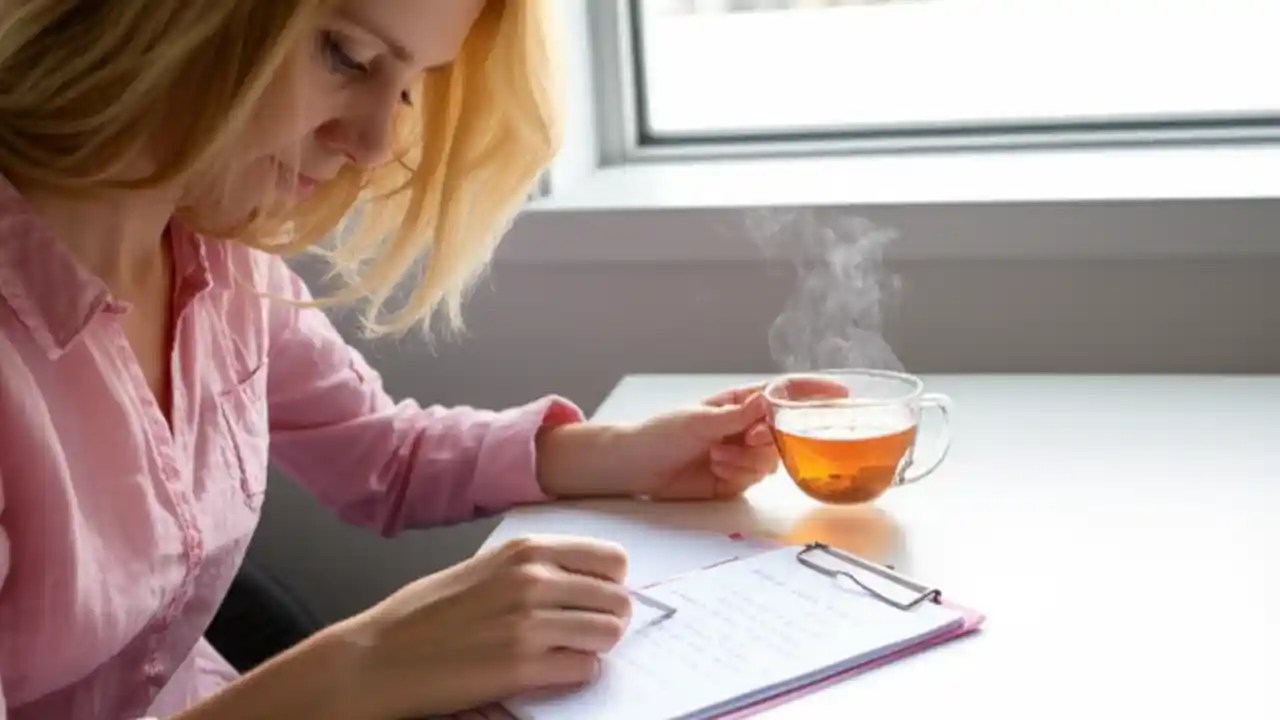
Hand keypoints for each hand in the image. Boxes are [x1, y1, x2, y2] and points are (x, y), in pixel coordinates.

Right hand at [342, 535, 630, 718]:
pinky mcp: (522, 666)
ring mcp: (529, 623)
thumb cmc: (423, 616)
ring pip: (609, 634)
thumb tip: (584, 582)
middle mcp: (533, 579)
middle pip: (618, 599)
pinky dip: (574, 673)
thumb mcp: (483, 570)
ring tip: (565, 651)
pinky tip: (548, 671)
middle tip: (583, 632)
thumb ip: (533, 569)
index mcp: (525, 551)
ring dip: (594, 647)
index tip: (596, 597)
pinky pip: (585, 669)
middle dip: (607, 619)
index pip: (611, 559)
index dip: (610, 584)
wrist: (378, 658)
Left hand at [627, 383, 780, 499]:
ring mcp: (739, 456)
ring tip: (715, 457)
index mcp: (736, 405)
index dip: (786, 407)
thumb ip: (737, 414)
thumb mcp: (701, 420)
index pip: (773, 400)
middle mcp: (742, 430)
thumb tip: (767, 399)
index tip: (785, 413)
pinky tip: (715, 470)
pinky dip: (736, 475)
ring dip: (745, 460)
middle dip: (766, 440)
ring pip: (768, 460)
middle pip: (778, 436)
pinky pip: (752, 480)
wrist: (638, 468)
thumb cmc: (662, 433)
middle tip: (749, 439)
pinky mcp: (733, 480)